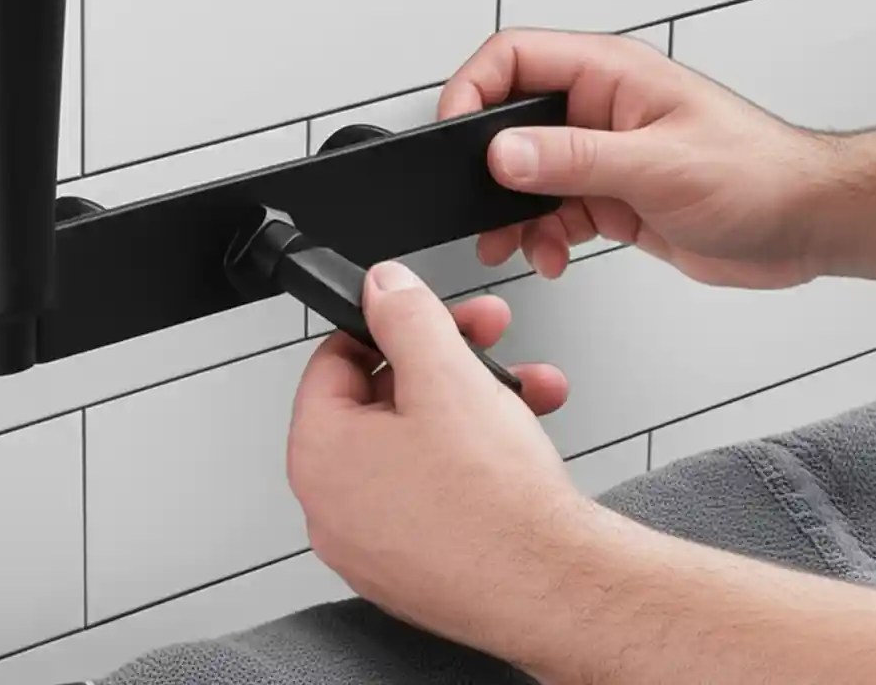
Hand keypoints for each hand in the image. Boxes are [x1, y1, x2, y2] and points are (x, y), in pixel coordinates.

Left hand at [287, 260, 587, 666]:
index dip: (386, 326)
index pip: (332, 362)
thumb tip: (382, 286)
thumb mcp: (447, 375)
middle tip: (488, 341)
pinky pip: (434, 493)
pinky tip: (522, 445)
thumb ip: (407, 316)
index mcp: (319, 455)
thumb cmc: (496, 504)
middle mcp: (334, 507)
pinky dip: (473, 461)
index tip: (424, 315)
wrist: (556, 588)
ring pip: (417, 446)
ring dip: (474, 405)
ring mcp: (374, 544)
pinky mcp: (416, 567)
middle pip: (380, 403)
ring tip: (526, 392)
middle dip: (446, 363)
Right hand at [439, 28, 839, 288]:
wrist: (804, 225)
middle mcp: (600, 109)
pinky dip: (543, 239)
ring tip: (517, 245)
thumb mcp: (657, 166)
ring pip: (526, 176)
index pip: (513, 58)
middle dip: (489, 171)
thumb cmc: (760, 175)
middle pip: (509, 123)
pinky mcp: (609, 195)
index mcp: (610, 74)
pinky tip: (555, 255)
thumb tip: (502, 153)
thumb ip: (572, 159)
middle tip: (482, 206)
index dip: (472, 91)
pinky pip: (552, 212)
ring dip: (514, 216)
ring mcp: (603, 153)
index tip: (454, 137)